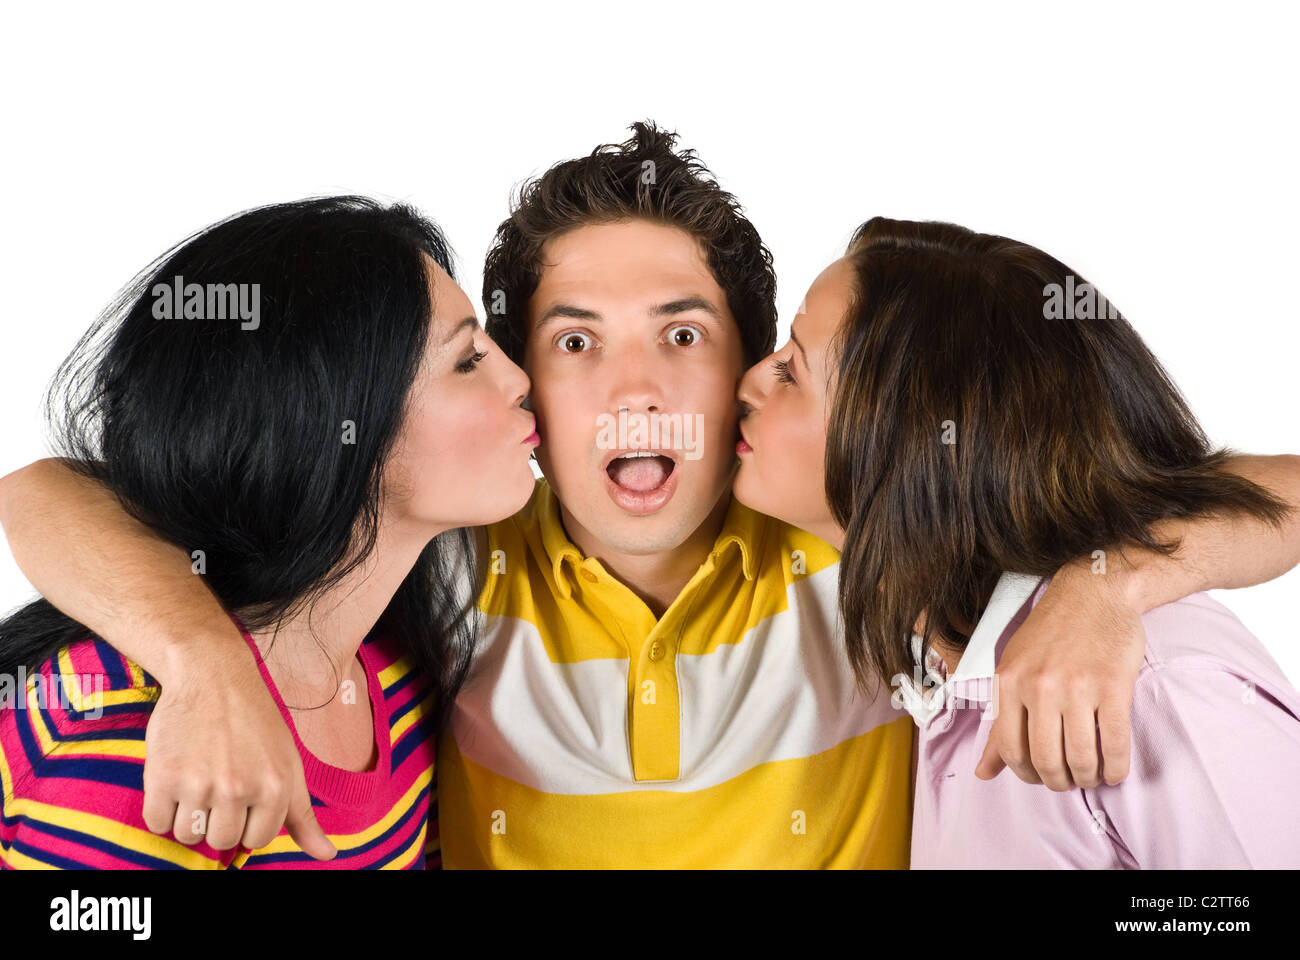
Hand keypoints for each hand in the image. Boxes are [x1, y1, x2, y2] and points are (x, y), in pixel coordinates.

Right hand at [140, 642, 336, 859]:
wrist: (214, 677)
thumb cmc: (257, 723)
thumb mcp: (289, 764)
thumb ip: (303, 816)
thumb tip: (327, 856)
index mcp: (275, 788)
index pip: (256, 841)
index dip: (248, 822)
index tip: (244, 796)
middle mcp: (239, 789)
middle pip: (221, 841)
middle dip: (219, 821)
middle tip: (219, 785)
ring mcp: (199, 784)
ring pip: (187, 835)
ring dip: (189, 816)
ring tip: (197, 781)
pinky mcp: (162, 777)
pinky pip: (156, 823)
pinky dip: (162, 810)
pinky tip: (176, 780)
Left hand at [975, 558, 1147, 789]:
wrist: (1093, 593)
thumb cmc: (1050, 634)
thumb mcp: (1013, 669)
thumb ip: (1000, 722)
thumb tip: (982, 773)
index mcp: (1009, 682)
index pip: (1011, 749)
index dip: (1026, 774)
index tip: (1040, 776)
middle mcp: (1039, 686)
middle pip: (1046, 759)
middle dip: (1058, 781)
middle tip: (1068, 782)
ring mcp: (1077, 687)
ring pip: (1080, 757)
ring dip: (1087, 778)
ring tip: (1092, 776)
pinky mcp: (1113, 686)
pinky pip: (1114, 743)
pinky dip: (1115, 768)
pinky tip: (1115, 771)